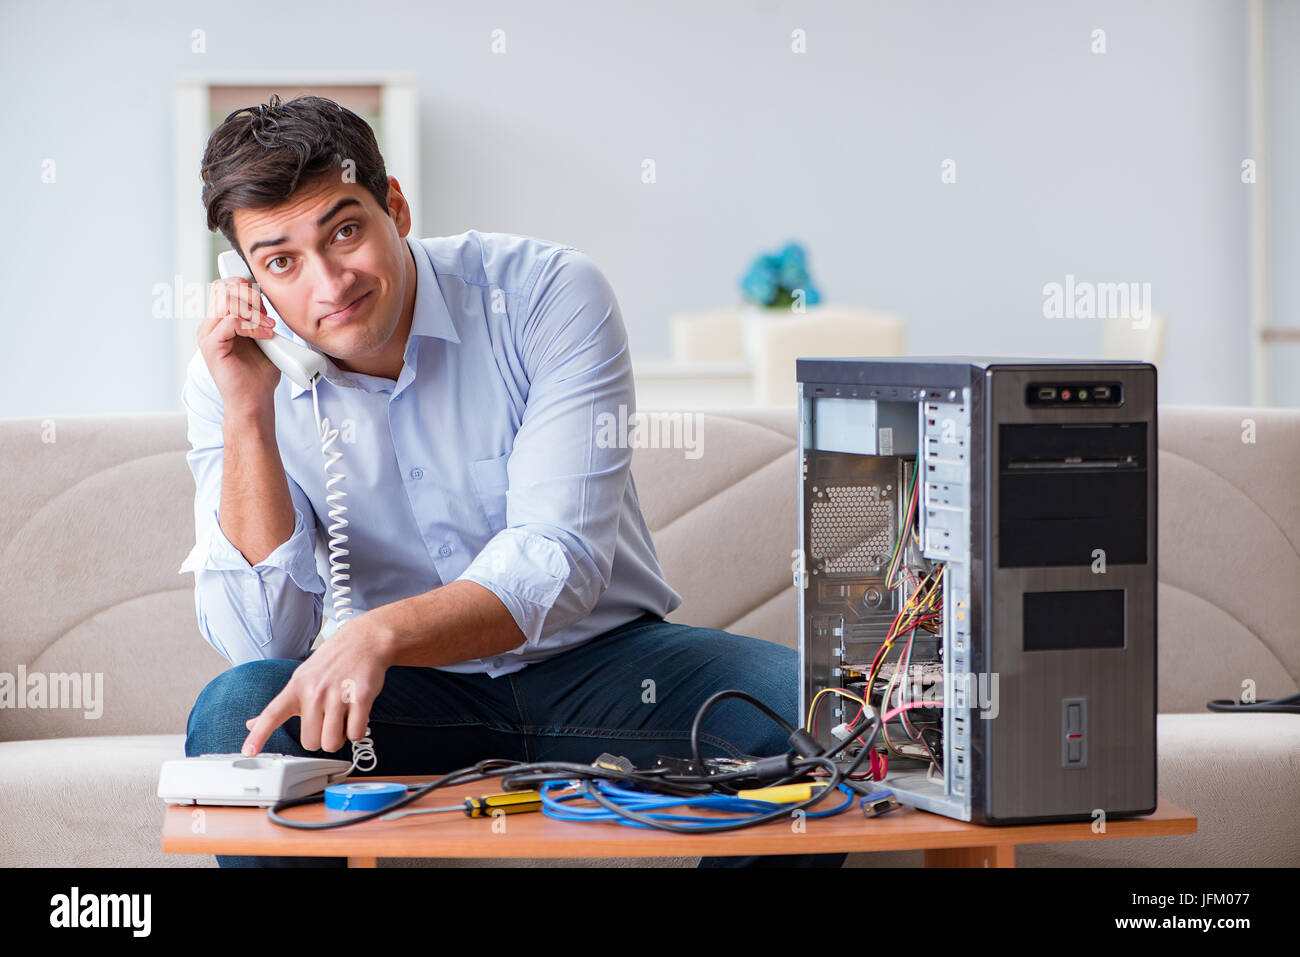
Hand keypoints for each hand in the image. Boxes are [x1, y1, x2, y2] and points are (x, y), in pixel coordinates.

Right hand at [200, 274, 281, 420]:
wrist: (254, 402)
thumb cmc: (259, 376)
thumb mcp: (264, 339)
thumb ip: (261, 318)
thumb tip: (268, 300)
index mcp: (220, 322)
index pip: (225, 287)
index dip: (248, 290)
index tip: (266, 308)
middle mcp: (210, 326)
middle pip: (223, 288)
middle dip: (251, 296)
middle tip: (267, 316)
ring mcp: (208, 335)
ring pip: (227, 301)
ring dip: (254, 311)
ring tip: (268, 327)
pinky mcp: (212, 346)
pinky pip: (231, 320)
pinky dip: (252, 325)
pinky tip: (265, 336)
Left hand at [240, 609, 393, 756]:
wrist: (363, 641)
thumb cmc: (332, 662)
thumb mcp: (301, 679)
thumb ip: (279, 706)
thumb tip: (251, 724)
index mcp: (297, 688)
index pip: (272, 714)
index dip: (259, 735)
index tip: (248, 751)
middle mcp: (315, 692)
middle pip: (310, 742)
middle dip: (321, 738)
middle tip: (328, 722)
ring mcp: (338, 695)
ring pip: (333, 742)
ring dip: (340, 737)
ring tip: (342, 718)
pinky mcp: (361, 698)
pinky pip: (355, 733)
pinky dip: (357, 730)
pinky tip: (356, 715)